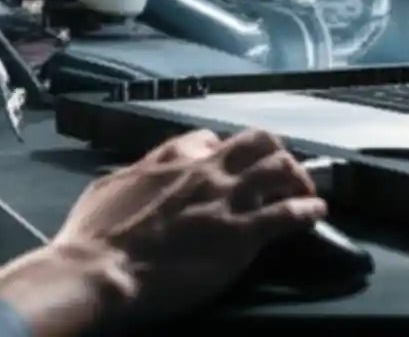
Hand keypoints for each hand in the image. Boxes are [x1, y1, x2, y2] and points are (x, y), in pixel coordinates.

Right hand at [0, 129, 326, 336]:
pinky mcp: (241, 234)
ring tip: (306, 190)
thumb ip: (133, 176)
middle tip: (281, 172)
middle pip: (258, 142)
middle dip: (275, 153)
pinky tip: (316, 212)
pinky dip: (308, 210)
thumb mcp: (107, 189)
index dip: (225, 151)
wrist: (100, 270)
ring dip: (298, 178)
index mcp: (170, 158)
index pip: (210, 138)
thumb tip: (136, 176)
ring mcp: (226, 200)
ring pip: (280, 169)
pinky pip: (288, 213)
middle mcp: (204, 170)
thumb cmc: (92, 239)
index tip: (231, 164)